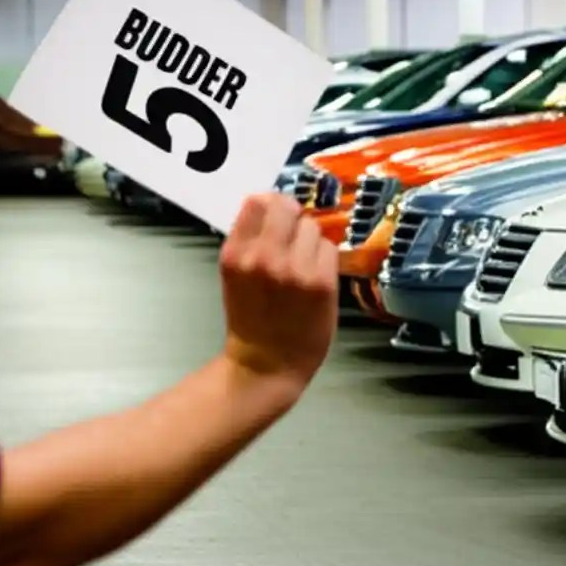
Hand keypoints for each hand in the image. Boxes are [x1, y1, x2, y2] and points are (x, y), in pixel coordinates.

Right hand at [219, 194, 337, 392]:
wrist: (267, 363)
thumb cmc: (251, 317)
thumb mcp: (236, 274)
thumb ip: (250, 240)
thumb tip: (269, 201)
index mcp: (236, 254)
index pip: (258, 202)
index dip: (271, 205)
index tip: (276, 218)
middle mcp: (264, 257)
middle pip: (287, 207)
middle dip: (293, 218)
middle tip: (294, 237)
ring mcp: (295, 269)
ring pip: (312, 228)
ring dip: (310, 241)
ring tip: (302, 264)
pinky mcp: (322, 282)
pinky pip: (329, 249)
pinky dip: (325, 258)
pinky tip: (316, 276)